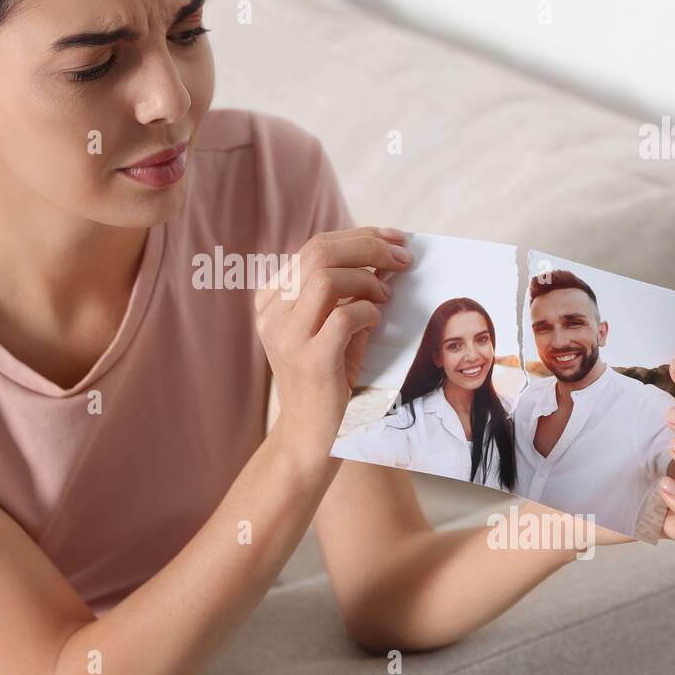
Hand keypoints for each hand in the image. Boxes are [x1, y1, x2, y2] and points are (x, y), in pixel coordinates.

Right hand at [255, 226, 411, 464]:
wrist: (310, 438)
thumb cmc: (328, 379)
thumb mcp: (332, 326)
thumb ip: (347, 292)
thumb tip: (384, 255)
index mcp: (271, 299)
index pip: (314, 247)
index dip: (359, 236)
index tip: (394, 240)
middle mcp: (271, 313)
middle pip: (318, 252)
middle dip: (368, 247)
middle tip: (403, 257)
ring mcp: (286, 336)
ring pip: (326, 277)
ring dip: (368, 279)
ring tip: (387, 295)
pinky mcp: (309, 360)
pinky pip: (344, 316)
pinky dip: (368, 312)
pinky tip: (376, 322)